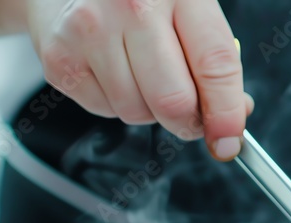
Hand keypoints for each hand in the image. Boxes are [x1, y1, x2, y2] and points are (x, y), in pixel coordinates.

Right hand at [26, 0, 252, 160]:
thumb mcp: (189, 10)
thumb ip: (215, 61)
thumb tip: (230, 120)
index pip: (215, 65)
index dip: (227, 112)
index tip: (229, 140)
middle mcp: (131, 7)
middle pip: (173, 101)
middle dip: (188, 122)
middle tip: (191, 116)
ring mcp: (90, 32)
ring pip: (138, 113)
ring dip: (150, 111)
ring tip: (143, 74)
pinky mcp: (60, 58)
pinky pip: (104, 110)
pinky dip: (116, 103)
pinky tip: (113, 70)